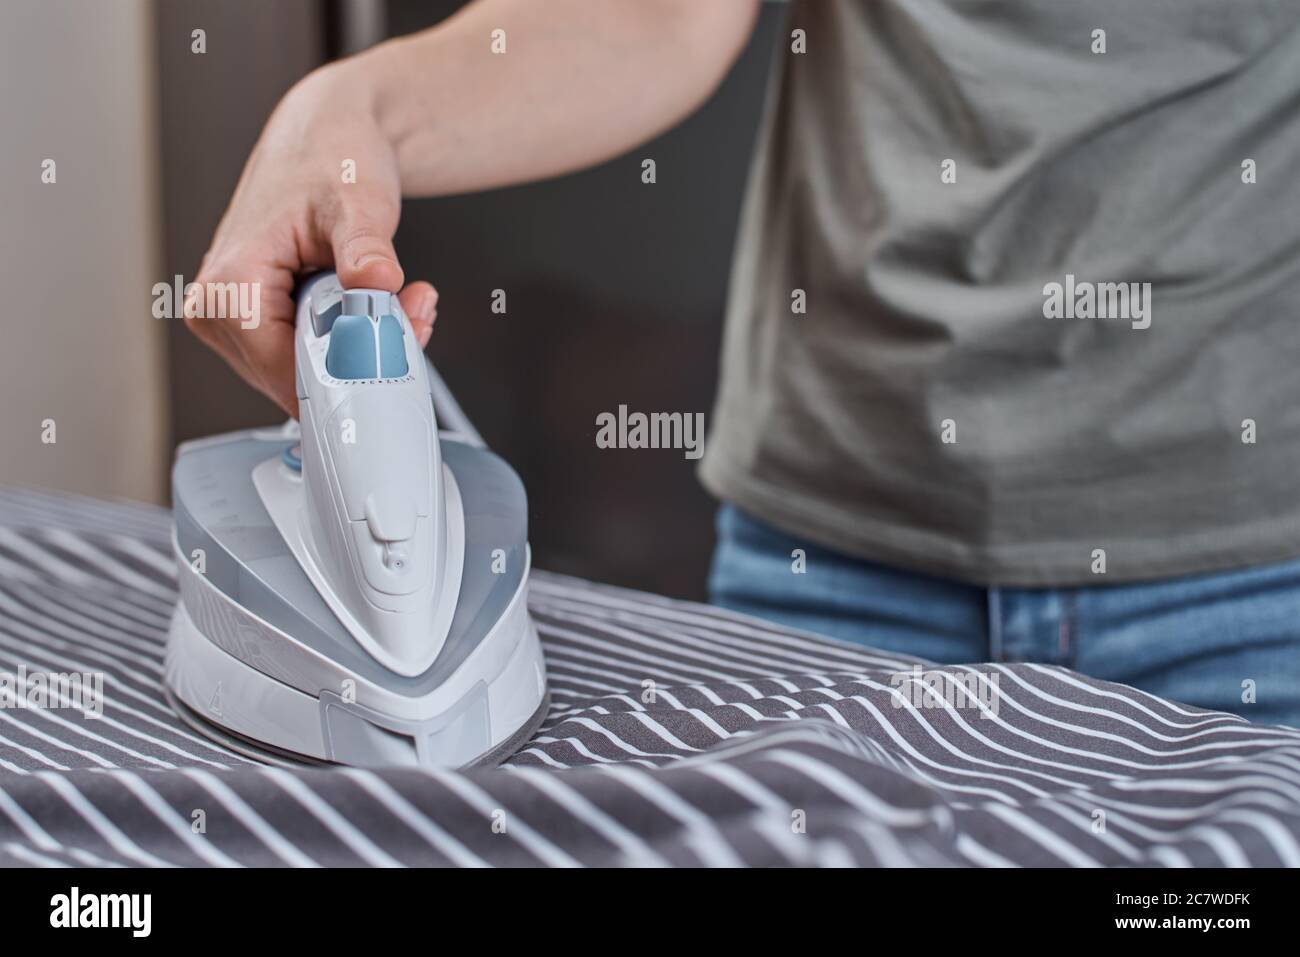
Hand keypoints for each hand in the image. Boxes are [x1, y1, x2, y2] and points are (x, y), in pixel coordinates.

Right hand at [186, 59, 436, 416]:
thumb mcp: (358, 201)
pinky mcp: (252, 326)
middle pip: (300, 379)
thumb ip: (366, 248)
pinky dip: (350, 343)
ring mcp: (231, 322)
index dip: (351, 372)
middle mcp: (218, 310)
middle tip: (411, 311)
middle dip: (364, 357)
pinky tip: (374, 307)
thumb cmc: (331, 158)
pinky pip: (308, 359)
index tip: (401, 346)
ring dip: (362, 349)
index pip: (288, 373)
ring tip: (396, 299)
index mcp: (230, 283)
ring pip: (308, 375)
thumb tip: (375, 282)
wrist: (324, 138)